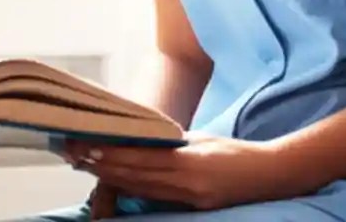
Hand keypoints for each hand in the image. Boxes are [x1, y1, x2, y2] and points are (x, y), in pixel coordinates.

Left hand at [66, 134, 316, 211]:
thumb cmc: (235, 152)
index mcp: (190, 163)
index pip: (141, 160)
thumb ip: (169, 143)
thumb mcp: (200, 140)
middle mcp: (188, 184)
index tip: (86, 144)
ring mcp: (190, 199)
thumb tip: (137, 137)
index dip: (111, 155)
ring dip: (111, 177)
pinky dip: (133, 189)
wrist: (272, 175)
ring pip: (141, 190)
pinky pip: (156, 198)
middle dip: (102, 165)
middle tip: (73, 152)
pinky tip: (114, 181)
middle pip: (135, 177)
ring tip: (84, 163)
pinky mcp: (194, 207)